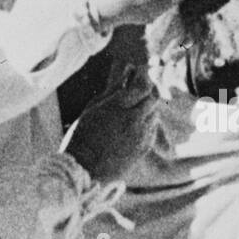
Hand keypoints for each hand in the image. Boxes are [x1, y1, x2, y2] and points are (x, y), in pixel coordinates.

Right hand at [65, 66, 159, 182]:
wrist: (84, 168)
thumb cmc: (83, 134)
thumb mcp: (94, 107)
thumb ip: (114, 88)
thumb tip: (128, 69)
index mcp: (118, 106)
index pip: (143, 84)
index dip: (143, 76)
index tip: (138, 71)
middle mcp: (134, 120)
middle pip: (153, 98)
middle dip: (148, 91)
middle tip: (138, 88)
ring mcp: (141, 136)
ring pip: (155, 114)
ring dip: (148, 108)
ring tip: (133, 108)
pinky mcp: (144, 149)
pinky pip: (153, 130)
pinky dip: (147, 123)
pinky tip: (134, 125)